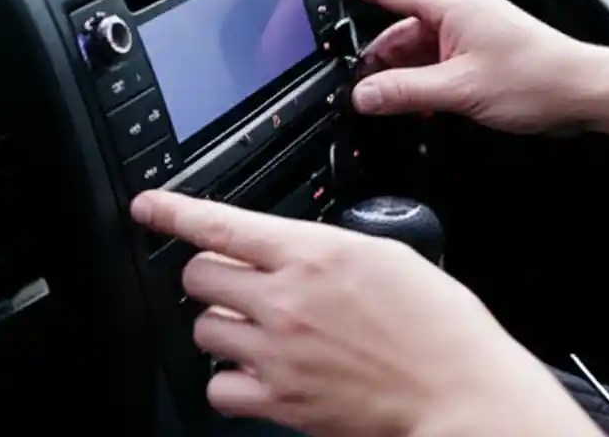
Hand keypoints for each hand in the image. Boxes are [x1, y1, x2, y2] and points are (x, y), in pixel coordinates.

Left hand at [131, 190, 601, 436]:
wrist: (461, 393)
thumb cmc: (439, 327)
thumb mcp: (386, 257)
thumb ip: (326, 249)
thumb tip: (290, 250)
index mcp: (314, 254)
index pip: (222, 224)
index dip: (174, 211)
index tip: (148, 206)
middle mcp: (286, 301)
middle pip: (199, 277)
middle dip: (210, 275)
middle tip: (236, 283)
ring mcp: (278, 354)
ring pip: (204, 330)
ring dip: (222, 326)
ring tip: (259, 331)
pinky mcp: (281, 403)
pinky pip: (219, 388)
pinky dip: (230, 381)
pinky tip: (258, 373)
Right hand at [335, 0, 600, 133]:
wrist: (582, 92)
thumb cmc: (538, 78)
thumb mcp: (459, 89)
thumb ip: (405, 92)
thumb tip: (364, 95)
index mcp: (451, 4)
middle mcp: (457, 12)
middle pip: (396, 28)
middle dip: (374, 58)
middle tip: (353, 86)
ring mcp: (467, 33)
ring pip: (413, 50)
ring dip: (398, 76)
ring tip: (384, 103)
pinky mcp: (475, 54)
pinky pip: (433, 64)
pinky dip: (419, 83)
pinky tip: (414, 106)